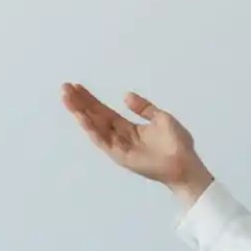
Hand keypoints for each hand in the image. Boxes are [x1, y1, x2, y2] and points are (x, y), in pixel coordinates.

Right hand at [61, 82, 212, 201]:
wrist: (185, 163)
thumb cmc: (177, 143)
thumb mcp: (161, 118)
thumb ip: (144, 108)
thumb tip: (125, 95)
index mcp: (128, 127)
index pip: (103, 111)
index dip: (90, 99)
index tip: (76, 86)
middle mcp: (119, 136)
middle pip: (94, 117)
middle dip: (79, 103)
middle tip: (64, 88)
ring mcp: (118, 146)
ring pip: (94, 127)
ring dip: (80, 113)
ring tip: (67, 99)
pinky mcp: (120, 156)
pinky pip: (102, 141)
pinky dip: (91, 129)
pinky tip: (81, 117)